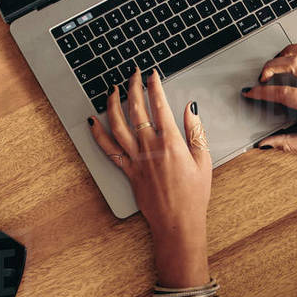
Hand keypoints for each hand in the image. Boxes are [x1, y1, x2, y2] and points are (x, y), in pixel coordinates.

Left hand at [90, 69, 212, 285]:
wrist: (177, 222)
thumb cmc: (194, 195)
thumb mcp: (204, 160)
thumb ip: (196, 131)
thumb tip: (190, 108)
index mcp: (171, 142)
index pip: (159, 105)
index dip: (154, 86)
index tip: (151, 75)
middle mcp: (150, 147)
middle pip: (136, 110)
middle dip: (133, 87)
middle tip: (132, 74)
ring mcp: (136, 159)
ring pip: (118, 125)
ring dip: (113, 104)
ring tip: (112, 90)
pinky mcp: (127, 171)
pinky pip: (108, 149)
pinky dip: (98, 134)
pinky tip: (92, 122)